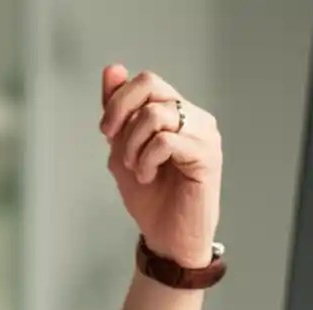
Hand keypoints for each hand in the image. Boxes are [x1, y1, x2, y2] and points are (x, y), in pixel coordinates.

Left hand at [100, 64, 222, 268]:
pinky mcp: (207, 155)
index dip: (117, 101)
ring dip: (133, 144)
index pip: (145, 81)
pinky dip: (146, 160)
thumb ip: (118, 112)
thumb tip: (112, 69)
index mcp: (175, 112)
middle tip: (114, 144)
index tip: (105, 132)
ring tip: (136, 168)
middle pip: (151, 85)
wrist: (167, 236)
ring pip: (156, 114)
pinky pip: (166, 140)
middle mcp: (193, 117)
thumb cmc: (150, 197)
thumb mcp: (122, 149)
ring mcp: (204, 134)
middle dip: (120, 113)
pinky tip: (148, 177)